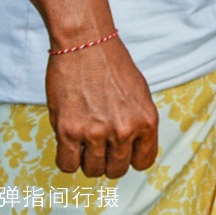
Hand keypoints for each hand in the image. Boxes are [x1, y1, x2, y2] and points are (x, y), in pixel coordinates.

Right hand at [45, 37, 158, 178]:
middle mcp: (125, 130)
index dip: (132, 158)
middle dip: (109, 162)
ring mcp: (96, 132)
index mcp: (147, 120)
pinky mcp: (69, 131)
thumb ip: (138, 123)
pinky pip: (67, 165)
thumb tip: (132, 149)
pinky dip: (68, 160)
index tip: (122, 152)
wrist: (87, 44)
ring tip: (85, 142)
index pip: (144, 161)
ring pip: (93, 170)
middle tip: (101, 146)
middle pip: (117, 170)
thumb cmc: (113, 65)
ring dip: (88, 161)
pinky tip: (70, 144)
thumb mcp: (140, 94)